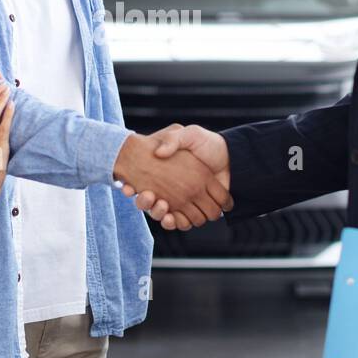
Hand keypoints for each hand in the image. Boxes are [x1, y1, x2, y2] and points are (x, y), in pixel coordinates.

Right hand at [112, 133, 230, 228]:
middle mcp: (171, 189)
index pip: (142, 184)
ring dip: (157, 213)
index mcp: (166, 173)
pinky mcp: (194, 210)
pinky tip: (171, 216)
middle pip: (149, 202)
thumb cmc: (207, 144)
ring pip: (162, 215)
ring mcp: (182, 201)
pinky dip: (173, 222)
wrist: (229, 156)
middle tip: (146, 195)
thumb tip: (158, 153)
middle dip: (144, 202)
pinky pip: (179, 222)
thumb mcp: (188, 134)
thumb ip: (172, 139)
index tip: (128, 187)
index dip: (132, 187)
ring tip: (161, 204)